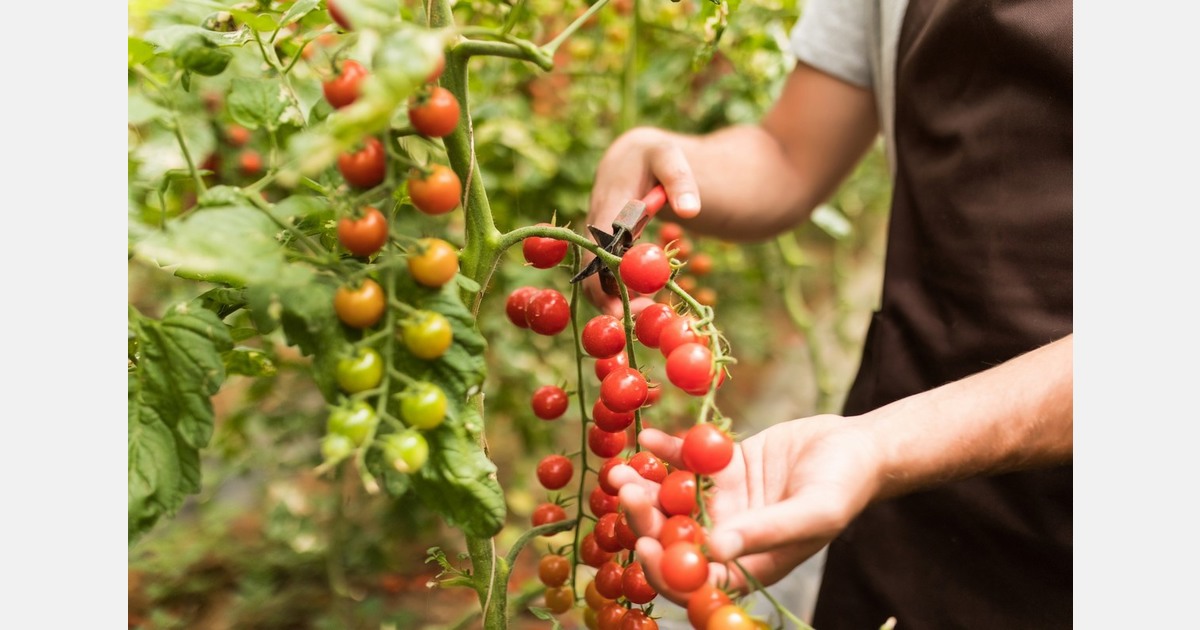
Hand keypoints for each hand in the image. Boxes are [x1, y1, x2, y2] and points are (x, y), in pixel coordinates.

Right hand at [583, 127, 702, 315]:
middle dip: (607, 296)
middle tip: (638, 320)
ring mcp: (598, 233)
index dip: (606, 275)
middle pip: (592, 265)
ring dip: (613, 297)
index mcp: (609, 199)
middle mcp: (596, 220)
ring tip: (644, 317)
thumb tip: (690, 211)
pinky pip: (606, 270)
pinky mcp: (605, 244)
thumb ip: (681, 180)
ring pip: (596, 272)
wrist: (635, 154)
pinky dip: (619, 288)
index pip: (601, 243)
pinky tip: (641, 303)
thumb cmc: (654, 156)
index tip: (623, 303)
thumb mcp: (669, 157)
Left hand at [608, 419, 881, 604]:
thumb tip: (715, 551)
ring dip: (642, 487)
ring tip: (619, 470)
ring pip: (669, 500)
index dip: (664, 571)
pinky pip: (683, 461)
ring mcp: (719, 502)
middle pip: (672, 538)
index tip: (644, 545)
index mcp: (747, 565)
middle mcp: (726, 538)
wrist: (856, 444)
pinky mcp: (718, 468)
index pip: (695, 581)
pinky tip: (646, 437)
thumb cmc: (845, 487)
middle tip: (626, 493)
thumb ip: (765, 532)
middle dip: (644, 520)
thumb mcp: (813, 512)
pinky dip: (663, 451)